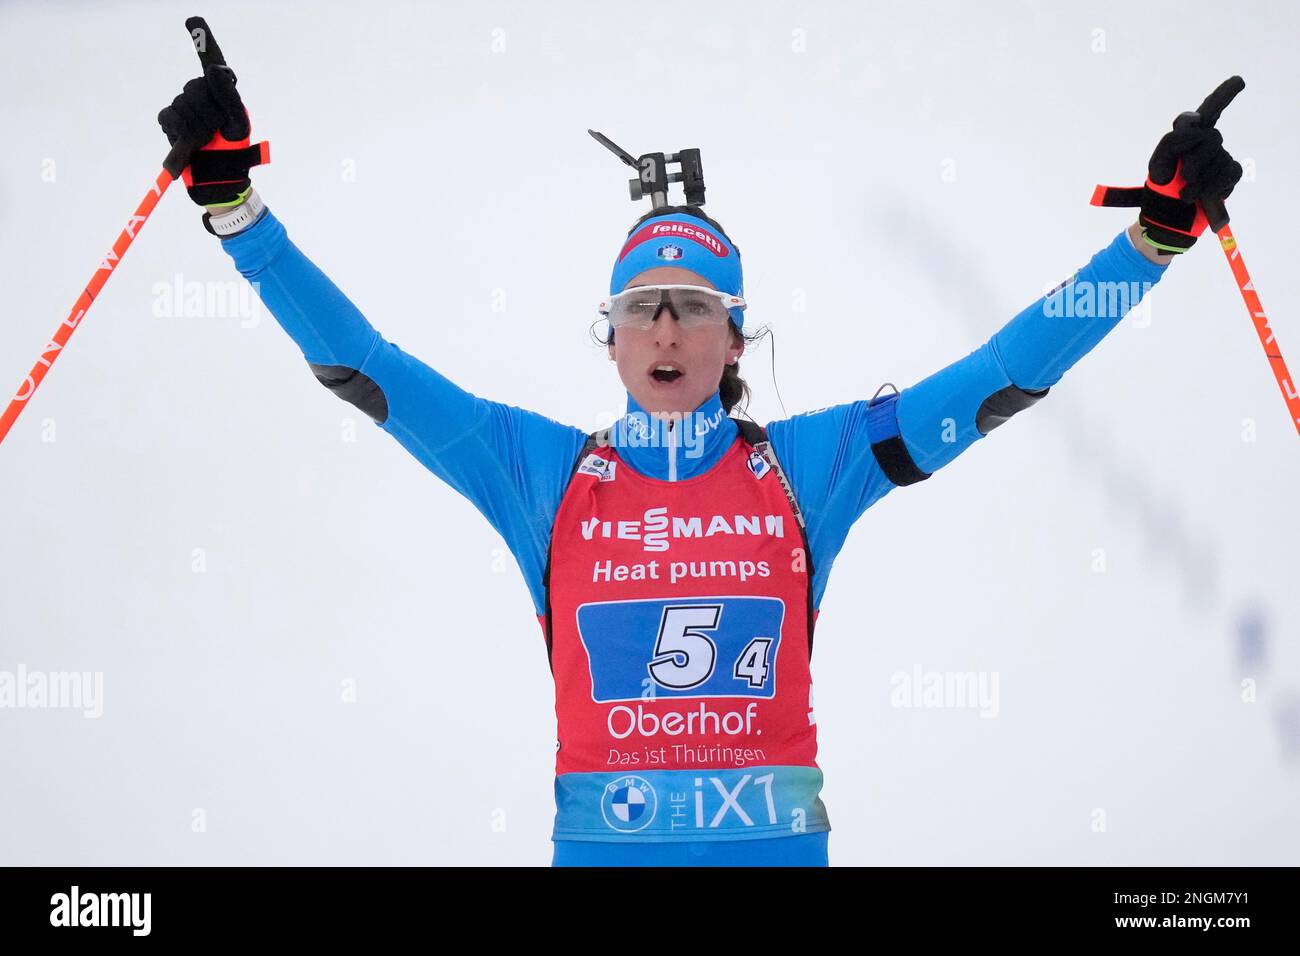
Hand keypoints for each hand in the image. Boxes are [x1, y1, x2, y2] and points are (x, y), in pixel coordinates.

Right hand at [157, 17, 268, 211]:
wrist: (220, 185)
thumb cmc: (234, 157)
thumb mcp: (238, 126)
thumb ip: (228, 97)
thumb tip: (214, 69)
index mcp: (224, 98)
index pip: (213, 66)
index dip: (204, 43)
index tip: (193, 21)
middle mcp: (204, 100)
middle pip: (195, 86)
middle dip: (209, 110)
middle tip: (218, 132)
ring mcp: (186, 112)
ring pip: (182, 102)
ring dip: (196, 125)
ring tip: (206, 142)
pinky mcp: (172, 126)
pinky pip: (168, 116)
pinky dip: (178, 127)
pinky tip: (187, 140)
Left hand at [1091, 76, 1244, 254]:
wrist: (1166, 221)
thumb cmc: (1160, 191)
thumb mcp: (1158, 165)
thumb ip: (1173, 141)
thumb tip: (1199, 130)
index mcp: (1186, 138)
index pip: (1206, 112)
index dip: (1223, 95)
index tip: (1240, 81)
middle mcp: (1206, 145)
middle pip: (1210, 137)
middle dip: (1194, 158)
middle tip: (1182, 176)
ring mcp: (1219, 160)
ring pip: (1219, 158)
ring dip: (1198, 180)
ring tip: (1185, 193)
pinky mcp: (1228, 177)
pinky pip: (1228, 173)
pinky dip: (1210, 188)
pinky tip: (1197, 197)